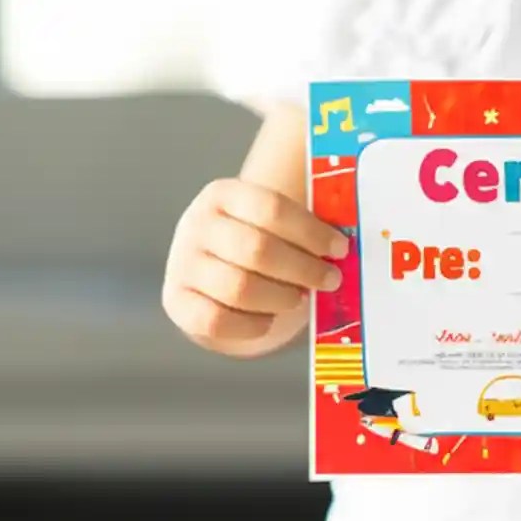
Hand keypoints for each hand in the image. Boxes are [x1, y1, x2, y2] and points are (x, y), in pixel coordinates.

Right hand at [162, 178, 347, 354]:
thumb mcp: (276, 228)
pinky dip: (251, 326)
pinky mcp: (176, 301)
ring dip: (280, 298)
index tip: (341, 249)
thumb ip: (304, 233)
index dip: (311, 231)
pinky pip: (216, 321)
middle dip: (303, 268)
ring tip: (298, 299)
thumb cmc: (259, 248)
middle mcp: (197, 224)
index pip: (271, 208)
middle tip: (331, 280)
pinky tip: (269, 320)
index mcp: (225, 194)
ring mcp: (182, 263)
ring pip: (238, 288)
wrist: (213, 277)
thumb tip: (344, 250)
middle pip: (256, 249)